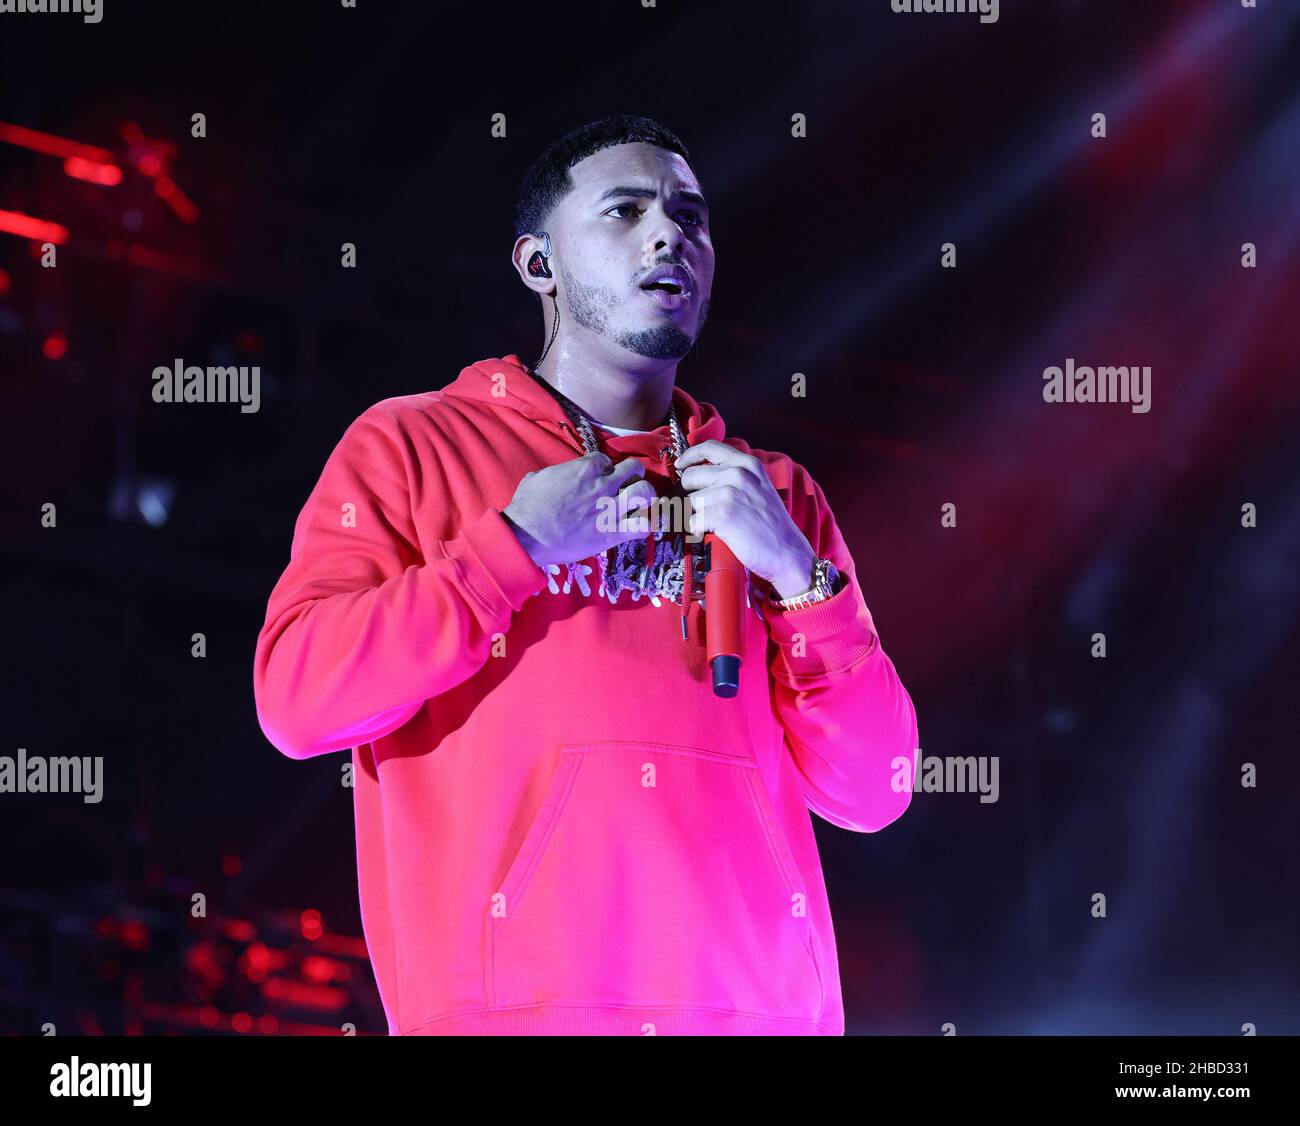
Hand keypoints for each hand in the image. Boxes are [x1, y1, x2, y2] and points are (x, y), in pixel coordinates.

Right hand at [503, 452, 658, 566]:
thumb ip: (557, 472)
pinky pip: (644, 525)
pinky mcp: (613, 533)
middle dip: (633, 475)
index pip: (608, 460)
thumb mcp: (538, 477)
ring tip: (639, 503)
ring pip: (646, 492)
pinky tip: (644, 524)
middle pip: (635, 469)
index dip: (606, 469)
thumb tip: (559, 475)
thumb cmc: (527, 507)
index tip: (600, 478)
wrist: (527, 536)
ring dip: (645, 496)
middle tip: (627, 485)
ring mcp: (611, 508)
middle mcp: (604, 484)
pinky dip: (648, 523)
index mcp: (586, 467)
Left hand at [674, 440, 817, 597]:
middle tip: (705, 507)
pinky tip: (716, 532)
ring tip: (719, 523)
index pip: (709, 448)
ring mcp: (729, 493)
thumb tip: (701, 471)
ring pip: (691, 500)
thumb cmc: (771, 524)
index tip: (681, 465)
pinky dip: (699, 530)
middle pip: (691, 475)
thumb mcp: (758, 487)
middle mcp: (738, 473)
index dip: (689, 456)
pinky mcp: (722, 514)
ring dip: (699, 514)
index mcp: (748, 464)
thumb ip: (735, 474)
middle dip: (692, 493)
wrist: (787, 551)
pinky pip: (693, 520)